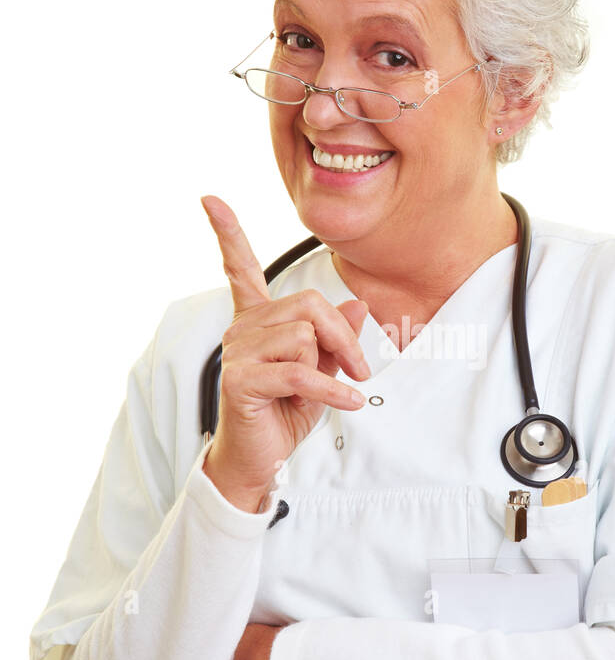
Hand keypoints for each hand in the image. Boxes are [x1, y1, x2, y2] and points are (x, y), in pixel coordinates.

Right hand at [201, 195, 370, 510]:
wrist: (260, 460)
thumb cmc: (285, 413)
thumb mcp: (320, 372)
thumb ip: (333, 339)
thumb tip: (356, 306)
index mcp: (256, 321)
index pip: (240, 269)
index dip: (227, 234)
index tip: (209, 199)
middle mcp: (242, 329)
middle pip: (307, 305)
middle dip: (342, 337)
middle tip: (359, 370)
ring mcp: (237, 352)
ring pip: (303, 336)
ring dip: (333, 367)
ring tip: (335, 393)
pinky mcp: (240, 379)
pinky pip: (298, 372)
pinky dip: (330, 390)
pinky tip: (348, 402)